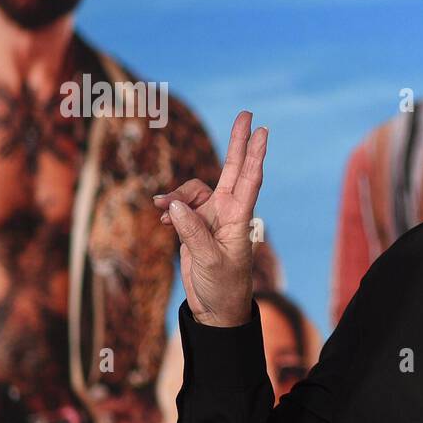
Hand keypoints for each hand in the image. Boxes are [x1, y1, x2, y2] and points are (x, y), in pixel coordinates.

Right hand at [154, 110, 266, 327]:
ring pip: (193, 190)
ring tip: (160, 208)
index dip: (255, 154)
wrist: (215, 308)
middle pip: (233, 170)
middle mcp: (228, 212)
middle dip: (238, 143)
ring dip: (176, 195)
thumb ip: (192, 231)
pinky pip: (180, 207)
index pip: (250, 180)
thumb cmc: (223, 286)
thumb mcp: (209, 260)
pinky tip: (162, 219)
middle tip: (246, 114)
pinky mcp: (195, 226)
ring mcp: (212, 217)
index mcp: (239, 218)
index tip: (262, 130)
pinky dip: (170, 209)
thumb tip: (175, 204)